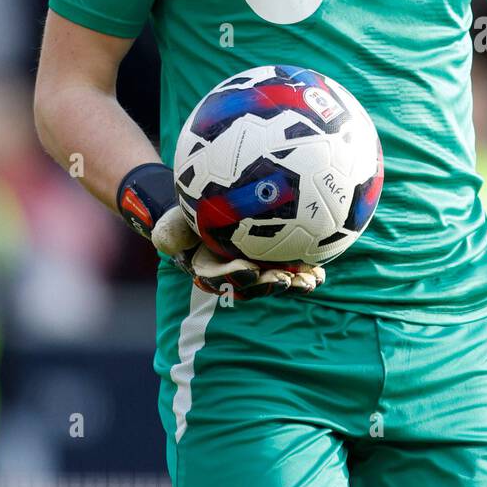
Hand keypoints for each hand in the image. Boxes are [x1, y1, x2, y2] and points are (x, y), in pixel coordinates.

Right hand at [152, 206, 325, 299]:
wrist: (209, 202)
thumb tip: (165, 245)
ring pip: (276, 278)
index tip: (248, 269)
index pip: (220, 278)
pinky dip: (306, 269)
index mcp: (211, 268)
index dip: (234, 277)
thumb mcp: (174, 220)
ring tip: (311, 280)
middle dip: (271, 283)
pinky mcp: (276, 257)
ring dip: (294, 281)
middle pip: (254, 284)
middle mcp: (235, 272)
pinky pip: (292, 266)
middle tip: (286, 279)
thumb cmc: (190, 211)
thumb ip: (170, 232)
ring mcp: (257, 266)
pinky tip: (321, 269)